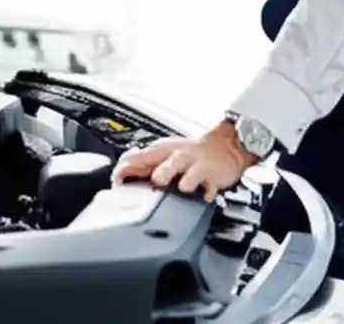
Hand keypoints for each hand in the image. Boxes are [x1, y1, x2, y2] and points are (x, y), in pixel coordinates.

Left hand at [110, 121, 258, 202]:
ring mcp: (197, 166)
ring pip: (191, 172)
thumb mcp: (163, 152)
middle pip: (168, 162)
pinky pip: (211, 186)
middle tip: (156, 180)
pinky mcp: (214, 177)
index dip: (128, 170)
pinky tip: (206, 196)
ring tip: (184, 187)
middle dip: (162, 171)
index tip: (119, 182)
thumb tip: (121, 171)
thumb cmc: (189, 153)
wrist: (225, 146)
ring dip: (187, 180)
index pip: (140, 158)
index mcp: (161, 151)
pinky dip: (208, 192)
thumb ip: (143, 163)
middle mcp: (178, 157)